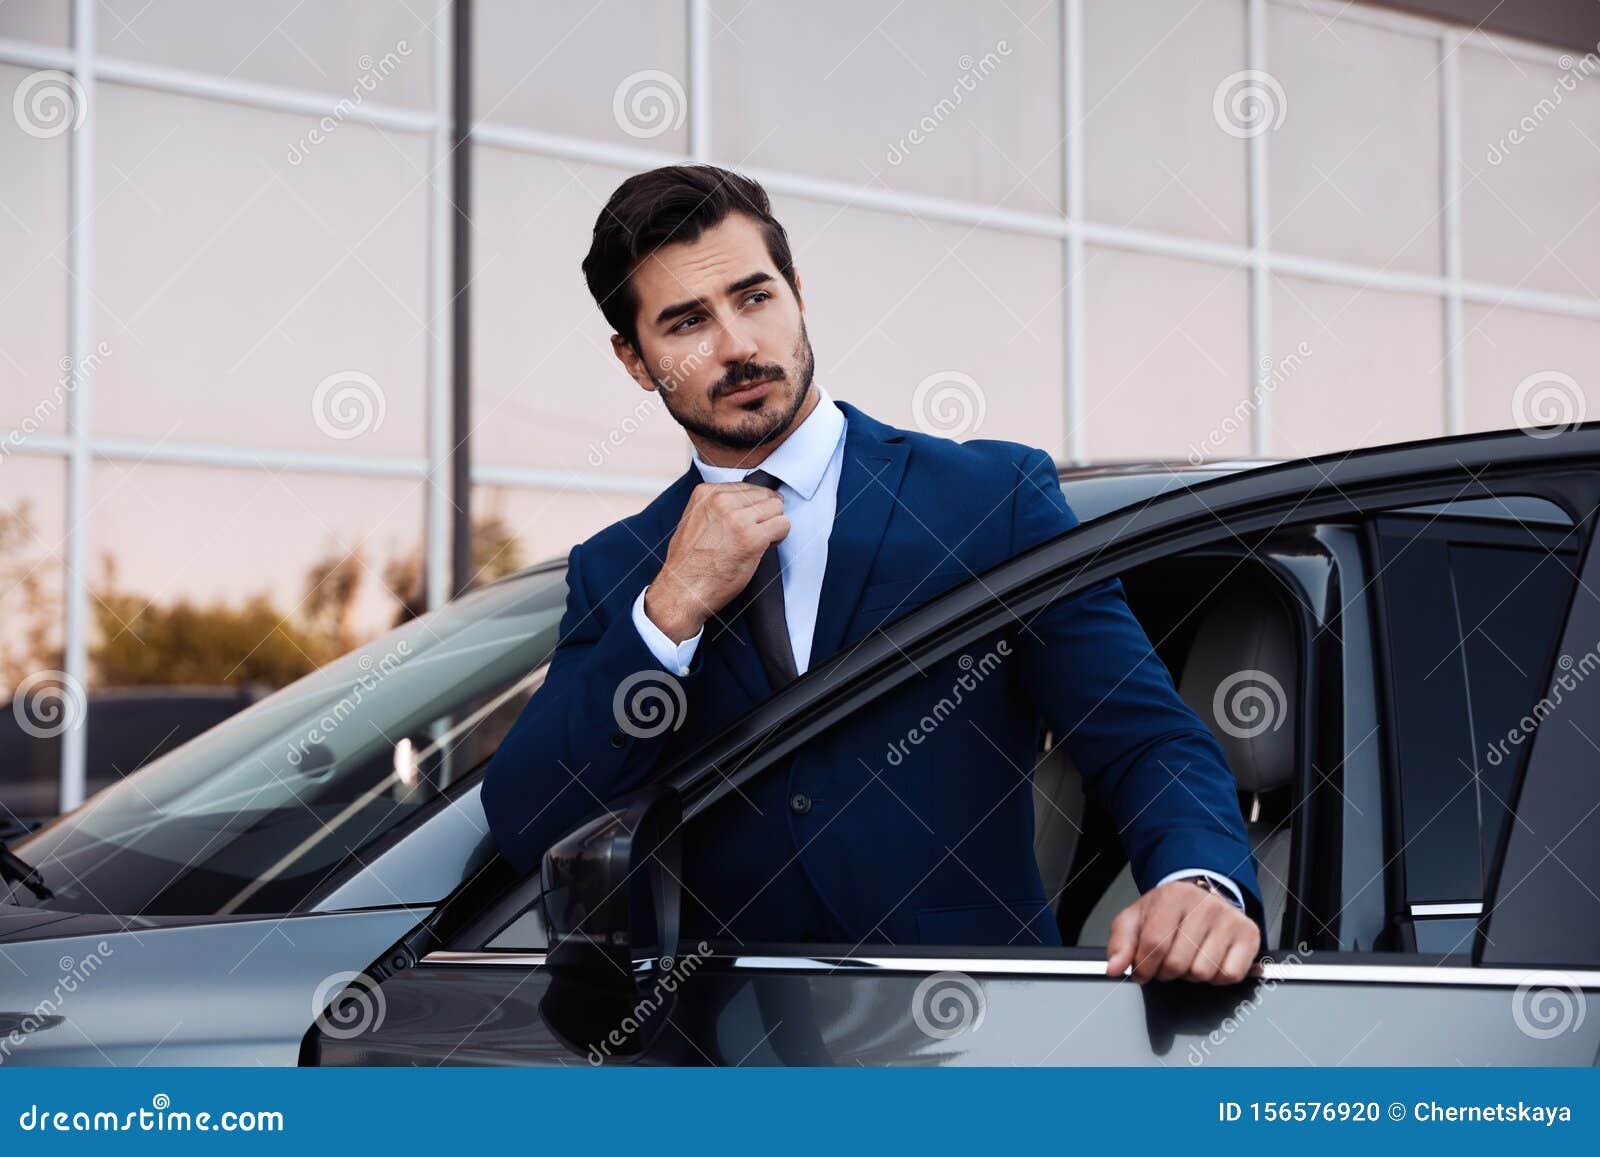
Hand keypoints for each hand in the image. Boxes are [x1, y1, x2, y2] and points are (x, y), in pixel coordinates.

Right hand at [644, 481, 789, 641]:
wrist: (682, 590)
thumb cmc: (688, 563)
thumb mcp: (694, 520)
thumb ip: (717, 506)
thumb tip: (746, 501)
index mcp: (706, 493)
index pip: (747, 487)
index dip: (752, 507)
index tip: (747, 522)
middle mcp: (721, 501)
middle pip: (765, 495)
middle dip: (764, 515)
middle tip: (754, 534)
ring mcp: (737, 519)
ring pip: (777, 507)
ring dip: (773, 525)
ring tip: (758, 542)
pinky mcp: (752, 538)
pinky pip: (783, 525)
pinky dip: (779, 537)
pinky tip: (763, 548)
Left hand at [1105, 879, 1259, 984]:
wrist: (1200, 898)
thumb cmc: (1167, 911)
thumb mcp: (1136, 919)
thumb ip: (1120, 943)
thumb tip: (1115, 967)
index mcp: (1173, 896)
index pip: (1154, 945)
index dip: (1144, 967)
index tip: (1142, 971)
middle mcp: (1205, 904)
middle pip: (1178, 963)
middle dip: (1166, 971)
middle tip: (1166, 962)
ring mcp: (1230, 919)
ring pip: (1203, 972)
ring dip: (1190, 974)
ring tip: (1188, 957)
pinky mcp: (1249, 935)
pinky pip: (1229, 975)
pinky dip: (1216, 976)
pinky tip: (1208, 959)